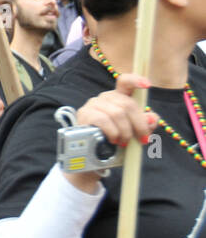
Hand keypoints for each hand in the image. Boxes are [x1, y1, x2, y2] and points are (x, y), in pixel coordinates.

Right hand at [67, 73, 158, 193]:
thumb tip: (152, 117)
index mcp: (119, 98)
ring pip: (118, 113)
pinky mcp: (84, 114)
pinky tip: (113, 140)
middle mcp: (105, 98)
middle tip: (142, 139)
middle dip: (139, 124)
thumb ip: (146, 124)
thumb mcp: (135, 133)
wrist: (94, 156)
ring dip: (125, 132)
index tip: (148, 85)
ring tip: (124, 143)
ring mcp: (93, 104)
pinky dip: (113, 132)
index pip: (125, 82)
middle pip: (128, 104)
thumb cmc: (116, 141)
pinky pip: (104, 120)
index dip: (136, 80)